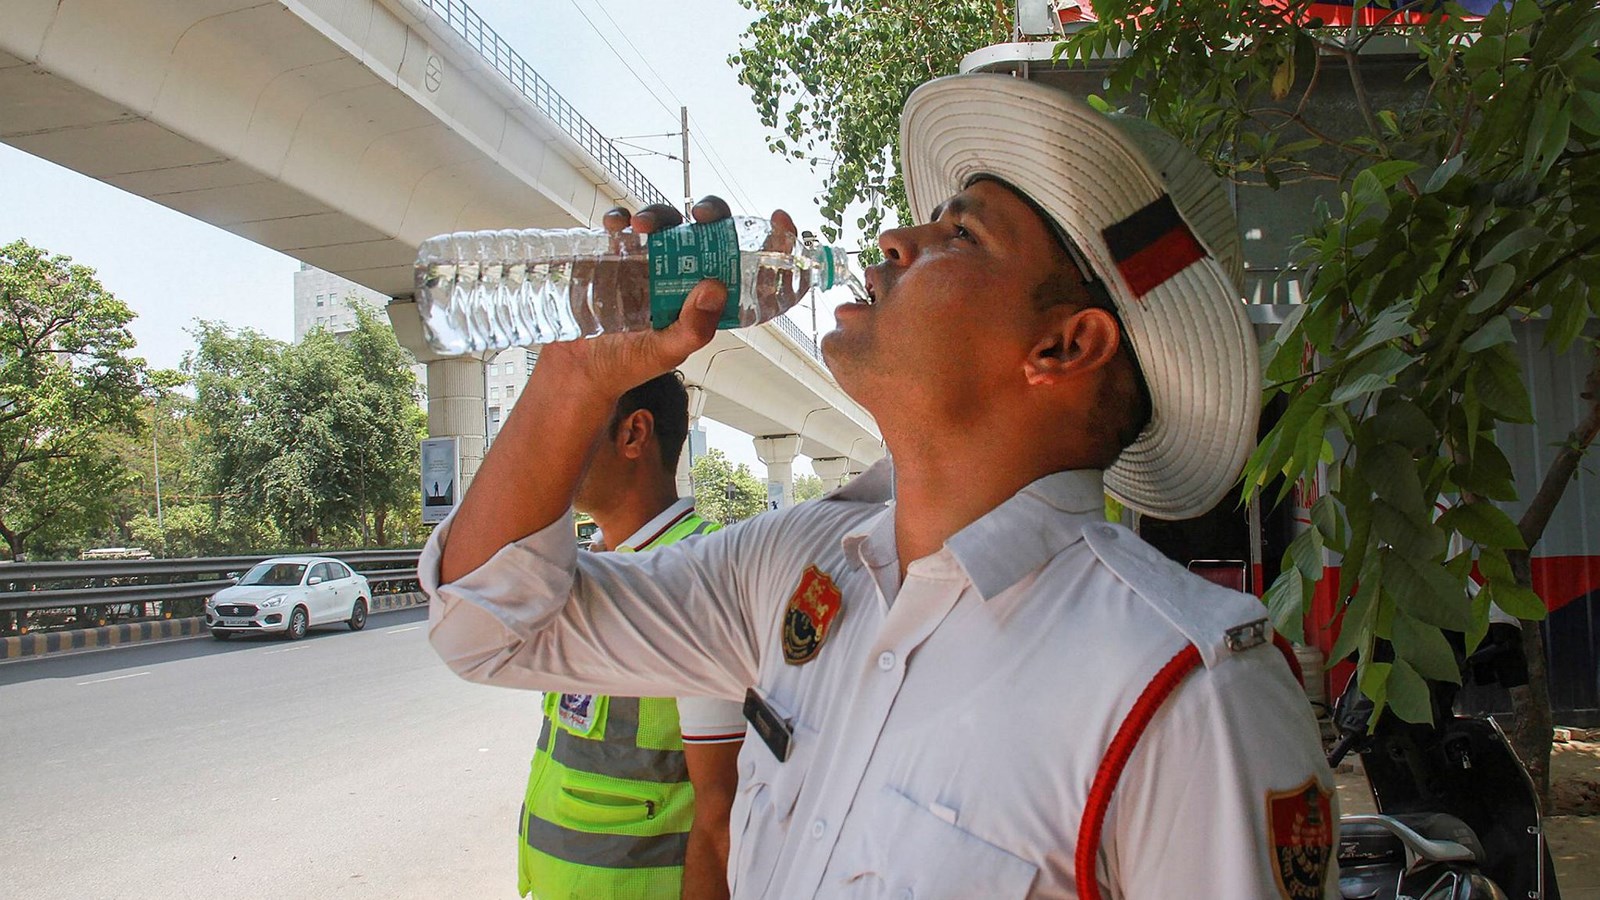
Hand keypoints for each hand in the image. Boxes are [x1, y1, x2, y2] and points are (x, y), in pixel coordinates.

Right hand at [539, 199, 729, 397]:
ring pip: (660, 224)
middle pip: (699, 231)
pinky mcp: (611, 258)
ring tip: (642, 225)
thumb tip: (714, 289)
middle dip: (705, 213)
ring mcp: (643, 263)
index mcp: (697, 295)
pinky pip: (619, 229)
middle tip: (700, 216)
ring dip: (656, 215)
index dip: (746, 235)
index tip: (764, 222)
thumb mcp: (666, 352)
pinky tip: (616, 225)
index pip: (730, 259)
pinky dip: (618, 219)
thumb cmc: (625, 365)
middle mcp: (674, 274)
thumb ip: (694, 328)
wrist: (577, 370)